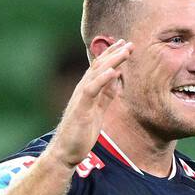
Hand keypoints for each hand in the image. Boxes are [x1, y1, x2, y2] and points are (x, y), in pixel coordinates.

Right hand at [48, 40, 132, 167]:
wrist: (65, 151)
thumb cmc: (80, 133)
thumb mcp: (98, 111)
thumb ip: (106, 96)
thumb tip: (116, 81)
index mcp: (88, 90)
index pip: (100, 68)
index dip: (112, 55)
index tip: (124, 45)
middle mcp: (83, 90)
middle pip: (100, 66)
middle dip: (114, 53)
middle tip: (129, 43)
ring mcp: (81, 98)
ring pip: (97, 73)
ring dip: (112, 61)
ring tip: (125, 51)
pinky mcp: (81, 108)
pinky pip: (92, 89)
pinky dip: (103, 79)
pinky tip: (113, 71)